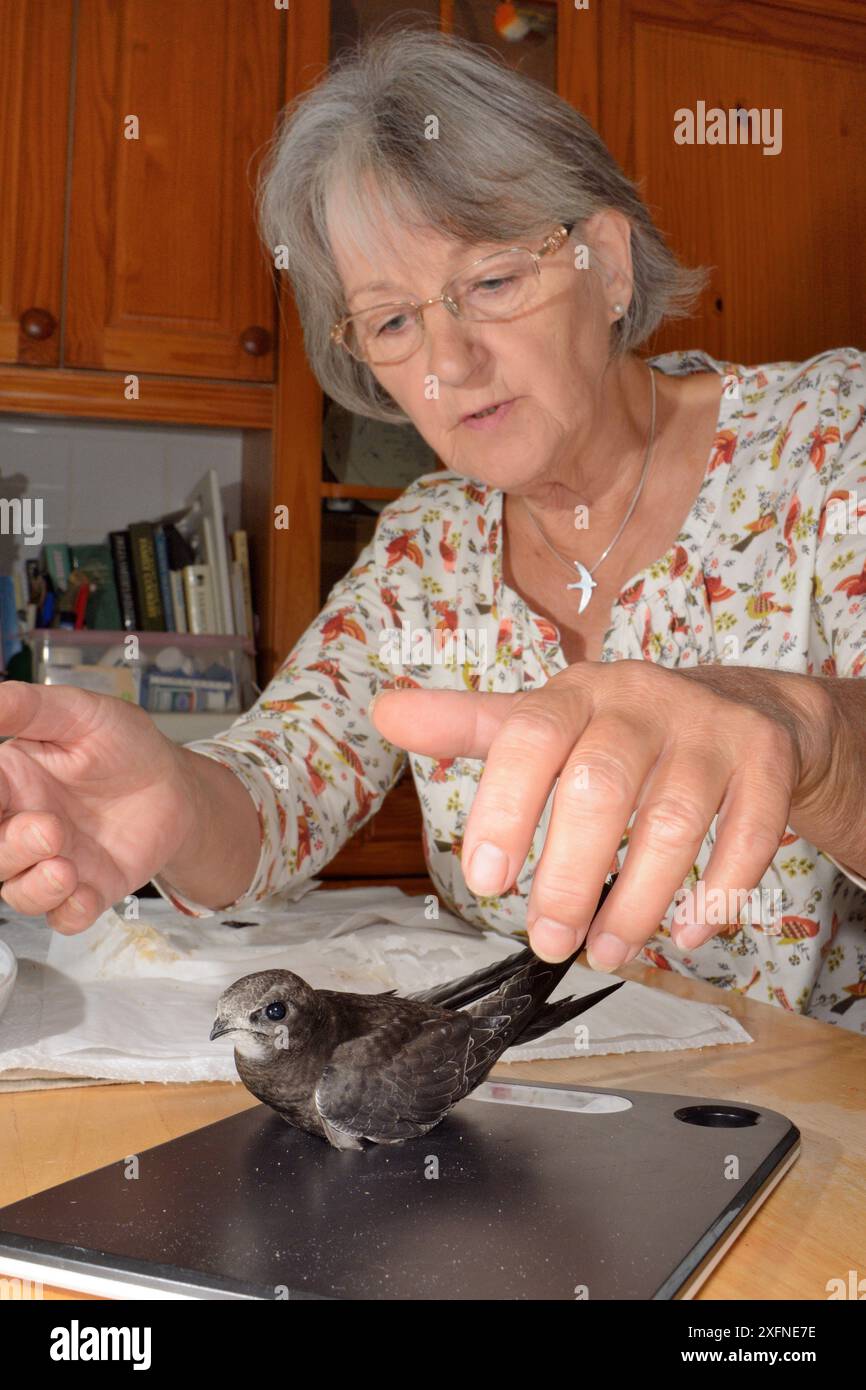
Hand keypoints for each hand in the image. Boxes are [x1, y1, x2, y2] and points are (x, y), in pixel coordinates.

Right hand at [0, 682, 199, 932]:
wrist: (177, 784)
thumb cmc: (126, 746)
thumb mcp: (80, 713)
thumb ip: (27, 708)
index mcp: (9, 782)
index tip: (0, 801)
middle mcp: (22, 826)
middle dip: (8, 849)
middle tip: (47, 829)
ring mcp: (52, 862)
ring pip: (17, 891)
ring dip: (35, 885)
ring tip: (66, 866)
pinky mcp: (87, 890)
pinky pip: (63, 916)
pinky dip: (67, 911)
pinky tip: (83, 892)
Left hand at [370, 661, 830, 968]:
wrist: (749, 709)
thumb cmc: (627, 727)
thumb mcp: (550, 717)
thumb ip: (472, 725)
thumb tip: (385, 712)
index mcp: (579, 691)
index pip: (531, 736)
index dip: (505, 807)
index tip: (486, 880)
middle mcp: (643, 700)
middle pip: (599, 787)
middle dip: (567, 875)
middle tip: (547, 939)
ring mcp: (709, 729)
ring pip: (672, 820)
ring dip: (637, 900)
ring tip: (608, 950)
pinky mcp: (766, 761)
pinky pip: (749, 833)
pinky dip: (717, 892)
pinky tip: (688, 932)